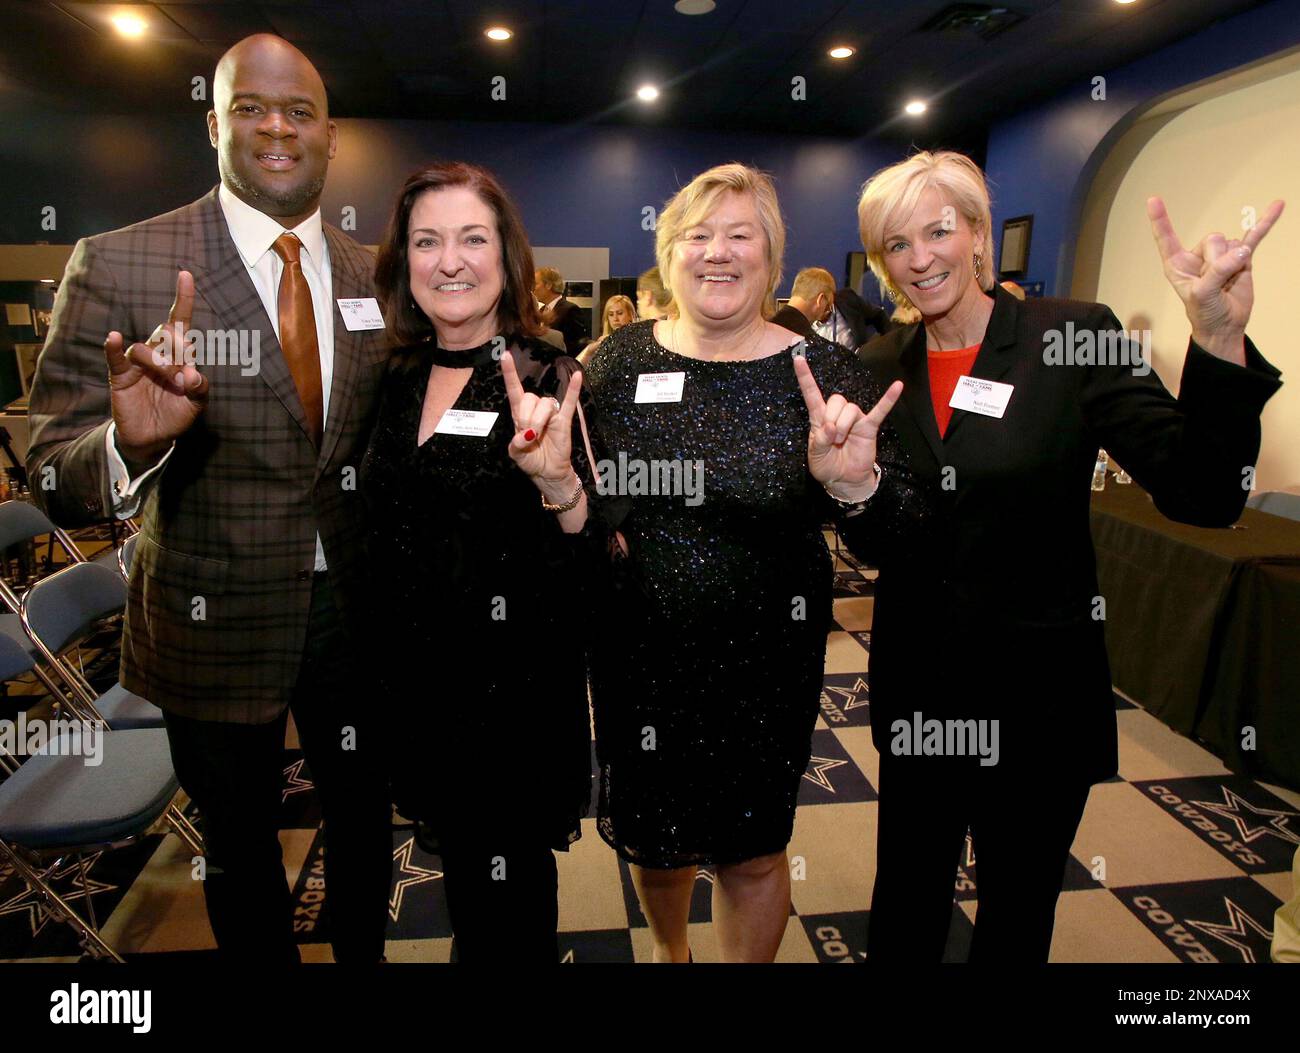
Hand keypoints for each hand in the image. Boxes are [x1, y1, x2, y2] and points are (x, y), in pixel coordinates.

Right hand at [105, 270, 208, 462]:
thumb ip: (200, 388)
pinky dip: (113, 347)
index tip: (186, 275)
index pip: (181, 322)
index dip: (184, 299)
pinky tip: (113, 338)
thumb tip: (193, 375)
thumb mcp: (197, 404)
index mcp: (179, 356)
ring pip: (146, 348)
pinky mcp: (120, 375)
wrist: (154, 438)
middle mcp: (159, 353)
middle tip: (184, 376)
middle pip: (168, 335)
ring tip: (171, 380)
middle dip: (179, 350)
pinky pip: (116, 357)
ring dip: (159, 363)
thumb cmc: (176, 415)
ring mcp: (139, 363)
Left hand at [501, 350, 581, 498]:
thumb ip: (516, 444)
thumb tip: (525, 434)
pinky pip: (569, 402)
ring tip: (538, 435)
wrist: (547, 473)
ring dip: (539, 420)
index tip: (504, 355)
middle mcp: (535, 409)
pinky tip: (577, 375)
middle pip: (529, 398)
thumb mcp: (516, 454)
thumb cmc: (531, 460)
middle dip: (526, 417)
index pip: (514, 389)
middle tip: (528, 435)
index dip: (510, 373)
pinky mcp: (564, 420)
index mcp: (519, 414)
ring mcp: (551, 413)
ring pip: (545, 404)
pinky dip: (573, 389)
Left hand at [794, 354, 902, 498]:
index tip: (797, 359)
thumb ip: (818, 441)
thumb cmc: (827, 466)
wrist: (845, 481)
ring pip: (850, 408)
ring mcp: (854, 420)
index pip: (811, 394)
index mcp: (819, 419)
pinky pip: (879, 410)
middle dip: (832, 419)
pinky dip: (888, 399)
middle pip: (835, 400)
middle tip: (832, 438)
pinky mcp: (869, 427)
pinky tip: (898, 386)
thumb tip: (831, 427)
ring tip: (842, 441)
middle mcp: (837, 415)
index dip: (805, 377)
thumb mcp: (815, 457)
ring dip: (844, 425)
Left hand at [1147, 196, 1283, 363]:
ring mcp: (1221, 255)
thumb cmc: (1205, 312)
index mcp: (1178, 263)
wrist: (1225, 325)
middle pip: (1213, 240)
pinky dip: (1264, 223)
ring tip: (1228, 282)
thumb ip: (1217, 272)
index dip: (1160, 220)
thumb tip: (1242, 252)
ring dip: (1234, 263)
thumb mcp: (1202, 295)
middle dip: (1218, 261)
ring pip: (1232, 244)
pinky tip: (1277, 206)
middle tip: (1217, 283)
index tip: (1153, 200)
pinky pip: (1253, 237)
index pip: (1167, 238)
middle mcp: (1198, 255)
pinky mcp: (1241, 258)